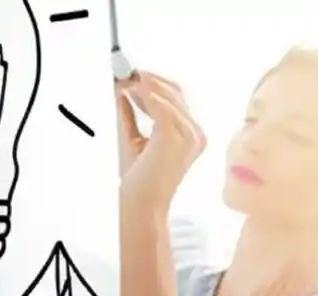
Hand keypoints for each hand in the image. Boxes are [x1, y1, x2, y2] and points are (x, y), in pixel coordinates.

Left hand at [115, 71, 205, 214]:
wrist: (142, 201)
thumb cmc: (140, 177)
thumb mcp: (134, 136)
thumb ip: (130, 112)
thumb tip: (120, 86)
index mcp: (192, 135)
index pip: (178, 98)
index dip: (154, 83)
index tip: (132, 75)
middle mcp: (196, 134)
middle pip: (175, 92)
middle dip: (148, 80)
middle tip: (125, 73)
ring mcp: (190, 136)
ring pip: (168, 97)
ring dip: (145, 86)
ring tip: (124, 82)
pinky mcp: (177, 137)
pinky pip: (162, 107)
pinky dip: (146, 96)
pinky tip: (132, 91)